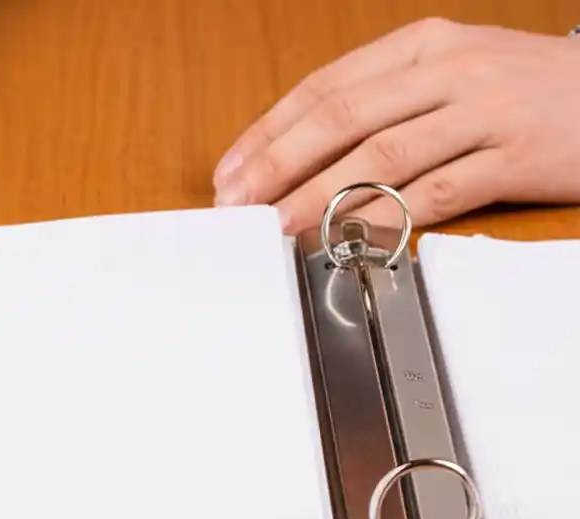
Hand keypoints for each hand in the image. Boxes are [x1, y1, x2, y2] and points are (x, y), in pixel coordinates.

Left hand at [213, 18, 579, 232]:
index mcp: (423, 45)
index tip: (230, 170)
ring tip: (277, 225)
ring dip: (318, 195)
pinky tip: (347, 236)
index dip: (268, 132)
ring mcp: (484, 112)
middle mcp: (449, 70)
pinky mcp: (517, 157)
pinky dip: (385, 216)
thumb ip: (385, 100)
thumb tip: (301, 150)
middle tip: (238, 202)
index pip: (324, 88)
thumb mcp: (453, 70)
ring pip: (381, 155)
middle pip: (341, 118)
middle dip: (276, 164)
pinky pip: (436, 190)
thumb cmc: (525, 90)